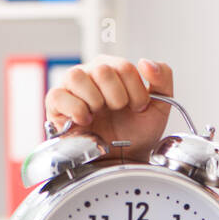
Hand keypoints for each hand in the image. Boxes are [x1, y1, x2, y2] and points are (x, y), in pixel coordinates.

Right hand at [45, 55, 174, 161]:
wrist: (123, 157)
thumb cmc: (136, 131)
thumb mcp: (160, 104)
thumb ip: (163, 77)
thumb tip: (145, 62)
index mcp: (114, 68)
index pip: (124, 67)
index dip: (135, 92)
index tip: (137, 107)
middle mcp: (90, 72)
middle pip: (102, 70)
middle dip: (117, 99)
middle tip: (117, 112)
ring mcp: (71, 87)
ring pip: (77, 76)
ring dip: (95, 101)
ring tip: (99, 114)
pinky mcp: (56, 104)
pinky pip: (58, 96)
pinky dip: (75, 110)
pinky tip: (86, 120)